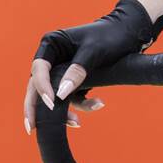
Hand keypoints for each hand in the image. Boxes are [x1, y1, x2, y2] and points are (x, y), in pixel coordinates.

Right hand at [24, 0, 162, 133]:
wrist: (130, 34)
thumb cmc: (111, 36)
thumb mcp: (94, 52)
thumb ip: (77, 71)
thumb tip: (60, 95)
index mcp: (52, 44)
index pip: (39, 69)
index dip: (42, 87)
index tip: (51, 103)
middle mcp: (53, 57)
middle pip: (38, 85)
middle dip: (37, 108)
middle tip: (33, 128)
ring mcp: (62, 69)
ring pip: (55, 95)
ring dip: (64, 111)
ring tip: (78, 123)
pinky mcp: (74, 79)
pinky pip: (71, 97)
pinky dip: (81, 104)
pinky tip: (97, 104)